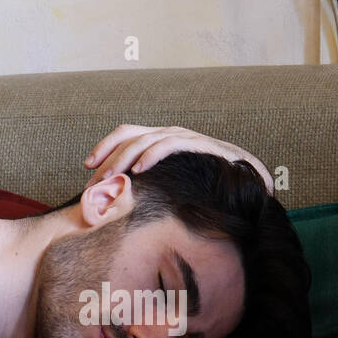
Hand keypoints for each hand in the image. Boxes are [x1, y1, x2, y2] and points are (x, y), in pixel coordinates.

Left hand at [82, 124, 274, 194]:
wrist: (249, 178)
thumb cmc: (210, 185)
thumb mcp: (174, 186)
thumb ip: (152, 188)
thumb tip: (122, 203)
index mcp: (160, 140)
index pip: (126, 135)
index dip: (104, 148)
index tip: (88, 168)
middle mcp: (169, 133)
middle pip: (129, 134)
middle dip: (108, 155)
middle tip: (93, 178)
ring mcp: (184, 136)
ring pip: (145, 139)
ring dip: (124, 158)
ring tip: (111, 177)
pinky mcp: (199, 144)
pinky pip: (170, 144)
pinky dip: (152, 154)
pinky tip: (139, 170)